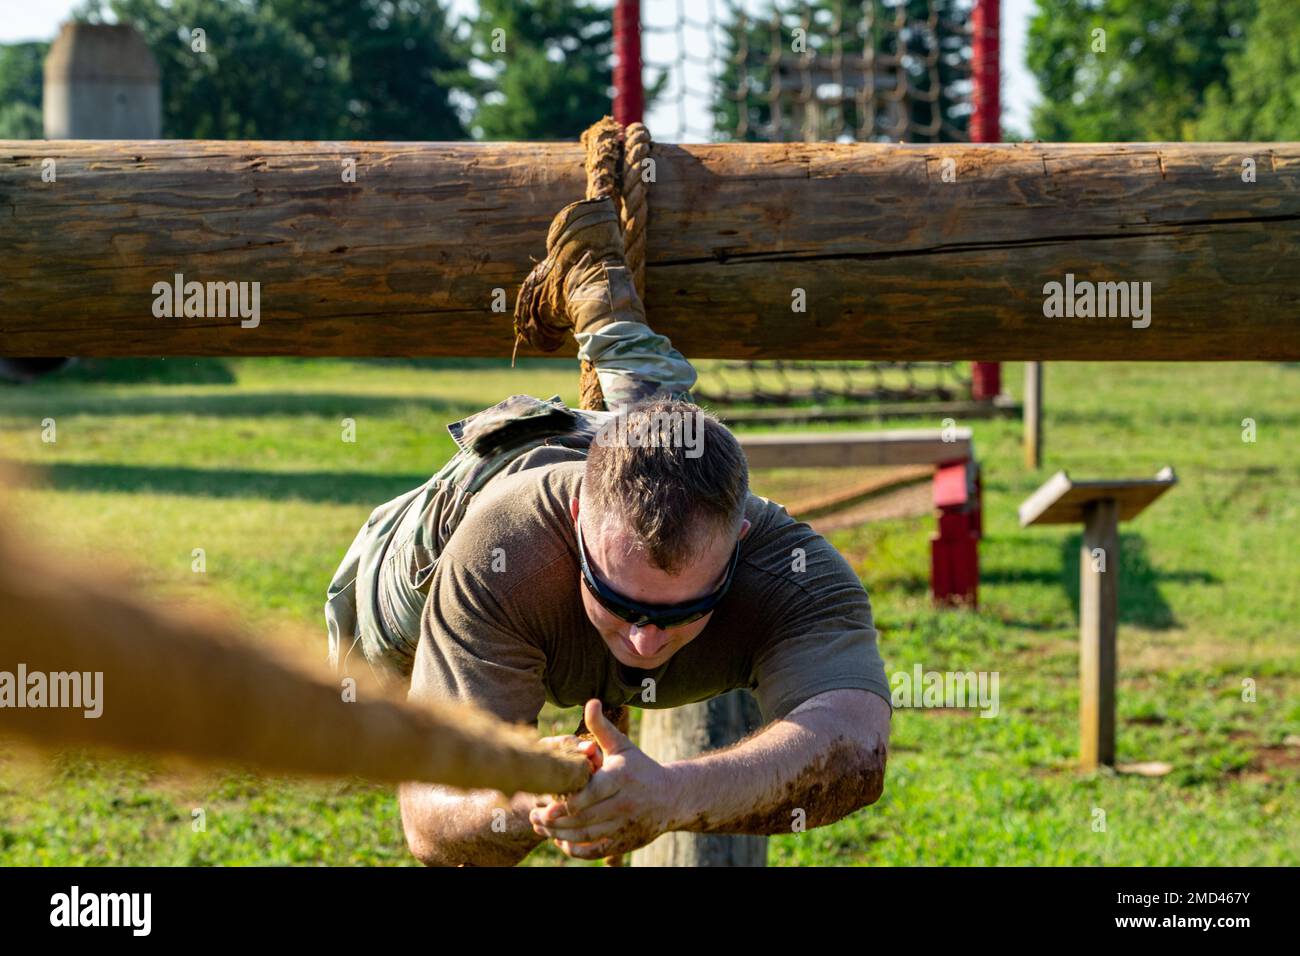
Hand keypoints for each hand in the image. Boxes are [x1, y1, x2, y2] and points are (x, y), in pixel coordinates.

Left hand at [530, 699, 676, 859]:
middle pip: (583, 818)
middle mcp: (624, 804)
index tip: (544, 804)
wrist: (671, 798)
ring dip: (559, 835)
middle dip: (554, 820)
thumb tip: (590, 702)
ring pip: (586, 836)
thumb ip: (602, 728)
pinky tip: (560, 842)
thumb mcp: (622, 746)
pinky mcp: (624, 842)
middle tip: (533, 815)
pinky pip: (595, 851)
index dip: (566, 803)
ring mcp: (624, 826)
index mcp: (621, 778)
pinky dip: (575, 850)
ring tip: (540, 827)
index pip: (590, 794)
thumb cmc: (640, 767)